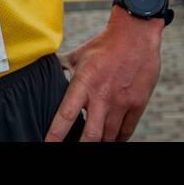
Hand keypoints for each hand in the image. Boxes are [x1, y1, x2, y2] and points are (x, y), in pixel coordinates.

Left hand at [45, 9, 161, 141]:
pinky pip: (127, 131)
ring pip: (109, 137)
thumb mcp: (79, 54)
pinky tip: (111, 141)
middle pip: (91, 135)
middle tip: (72, 149)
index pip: (66, 114)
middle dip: (81, 147)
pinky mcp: (137, 104)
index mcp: (84, 82)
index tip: (48, 144)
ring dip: (100, 144)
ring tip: (91, 144)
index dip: (56, 133)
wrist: (136, 35)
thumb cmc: (105, 44)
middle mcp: (102, 96)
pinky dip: (118, 139)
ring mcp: (121, 102)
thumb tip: (46, 72)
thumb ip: (63, 67)